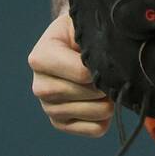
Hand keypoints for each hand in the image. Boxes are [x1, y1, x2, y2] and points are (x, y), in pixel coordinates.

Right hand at [28, 12, 113, 137]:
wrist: (70, 44)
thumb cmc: (80, 33)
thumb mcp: (83, 26)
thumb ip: (96, 40)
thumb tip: (115, 62)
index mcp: (40, 58)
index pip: (82, 73)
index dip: (103, 69)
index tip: (110, 59)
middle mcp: (40, 86)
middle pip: (89, 94)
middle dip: (106, 84)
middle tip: (112, 72)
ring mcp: (49, 108)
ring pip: (95, 113)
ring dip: (109, 100)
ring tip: (106, 84)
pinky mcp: (60, 124)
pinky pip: (96, 129)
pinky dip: (107, 117)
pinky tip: (101, 100)